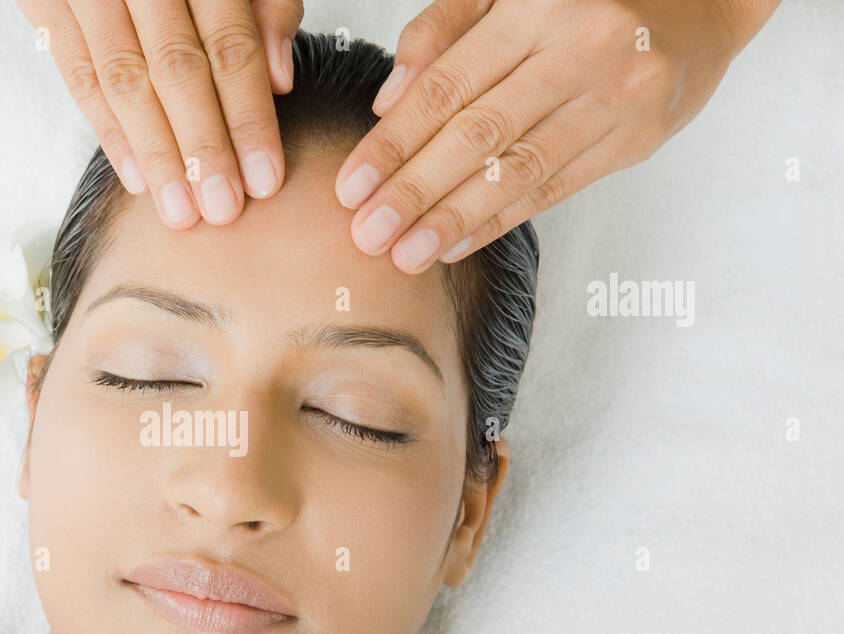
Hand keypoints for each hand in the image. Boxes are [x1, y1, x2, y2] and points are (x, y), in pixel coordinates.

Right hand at [16, 0, 303, 227]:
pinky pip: (76, 72)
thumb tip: (279, 78)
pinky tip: (136, 177)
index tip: (265, 177)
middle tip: (223, 208)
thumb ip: (264, 3)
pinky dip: (106, 129)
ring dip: (155, 153)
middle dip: (203, 147)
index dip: (249, 116)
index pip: (228, 44)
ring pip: (124, 79)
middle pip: (177, 68)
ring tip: (180, 211)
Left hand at [334, 0, 780, 272]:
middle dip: (415, 190)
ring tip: (404, 254)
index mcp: (540, 3)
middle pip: (479, 134)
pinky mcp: (637, 138)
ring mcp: (617, 96)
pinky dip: (501, 219)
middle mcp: (582, 48)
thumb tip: (388, 100)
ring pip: (519, 169)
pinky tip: (457, 245)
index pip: (449, 85)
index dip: (395, 141)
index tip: (351, 184)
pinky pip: (556, 188)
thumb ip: (445, 31)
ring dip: (454, 218)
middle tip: (367, 234)